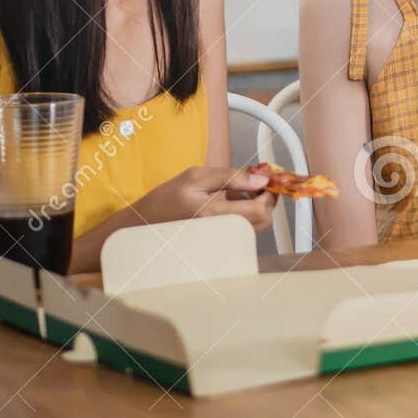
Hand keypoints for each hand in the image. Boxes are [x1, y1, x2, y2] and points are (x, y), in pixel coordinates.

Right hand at [129, 165, 275, 229]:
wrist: (147, 222)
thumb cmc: (167, 198)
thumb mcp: (196, 176)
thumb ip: (231, 176)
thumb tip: (260, 178)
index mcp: (214, 214)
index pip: (260, 210)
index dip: (269, 193)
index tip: (266, 178)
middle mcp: (221, 231)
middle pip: (264, 220)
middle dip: (266, 199)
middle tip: (256, 182)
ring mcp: (222, 239)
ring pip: (257, 225)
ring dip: (258, 206)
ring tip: (241, 190)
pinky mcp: (222, 241)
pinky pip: (244, 228)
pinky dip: (247, 214)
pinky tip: (232, 202)